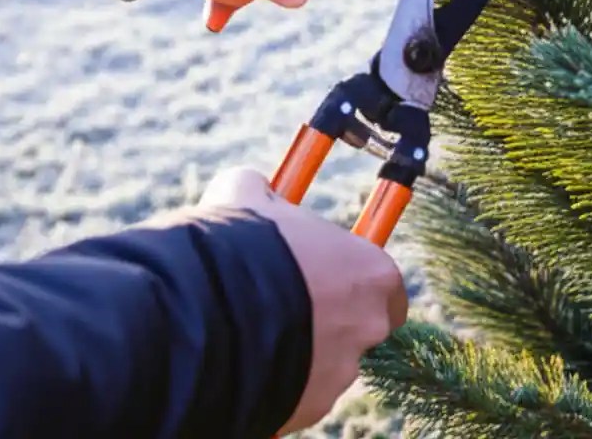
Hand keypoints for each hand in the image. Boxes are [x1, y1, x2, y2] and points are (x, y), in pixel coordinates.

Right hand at [198, 166, 407, 433]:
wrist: (204, 312)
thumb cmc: (240, 246)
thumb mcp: (245, 198)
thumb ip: (260, 190)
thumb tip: (251, 183)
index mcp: (371, 274)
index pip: (387, 286)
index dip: (356, 282)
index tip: (330, 276)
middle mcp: (367, 327)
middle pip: (356, 327)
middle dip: (325, 319)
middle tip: (285, 302)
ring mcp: (338, 373)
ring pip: (323, 363)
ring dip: (297, 349)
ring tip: (249, 327)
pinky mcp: (307, 409)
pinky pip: (294, 393)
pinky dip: (274, 379)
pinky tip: (239, 356)